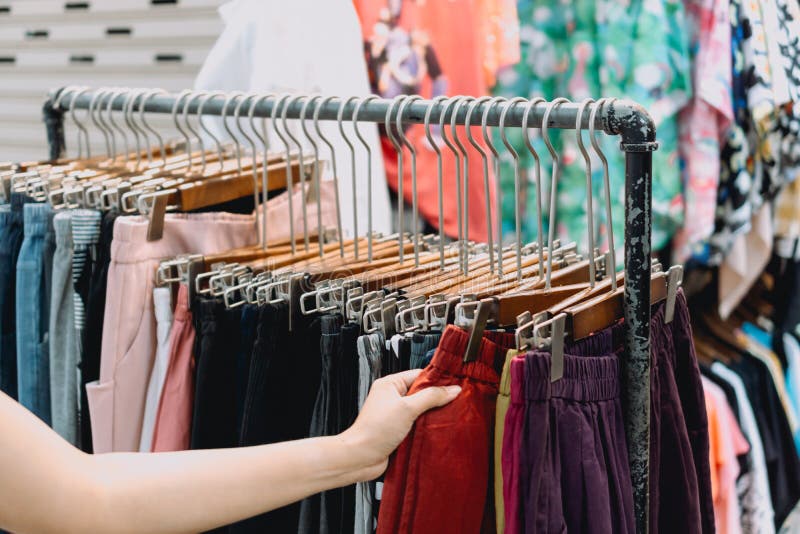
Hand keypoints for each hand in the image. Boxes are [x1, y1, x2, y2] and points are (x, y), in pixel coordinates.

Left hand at [341, 370, 460, 479]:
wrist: (361, 457)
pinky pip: (417, 425)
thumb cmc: (374, 430)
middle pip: (421, 393)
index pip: (419, 375)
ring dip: (432, 415)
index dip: (437, 380)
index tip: (455, 385)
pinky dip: (426, 427)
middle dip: (437, 399)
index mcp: (390, 384)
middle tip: (455, 402)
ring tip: (448, 416)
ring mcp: (395, 414)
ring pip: (421, 410)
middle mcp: (392, 397)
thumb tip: (451, 390)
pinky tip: (437, 430)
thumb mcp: (407, 408)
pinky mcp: (398, 430)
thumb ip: (431, 397)